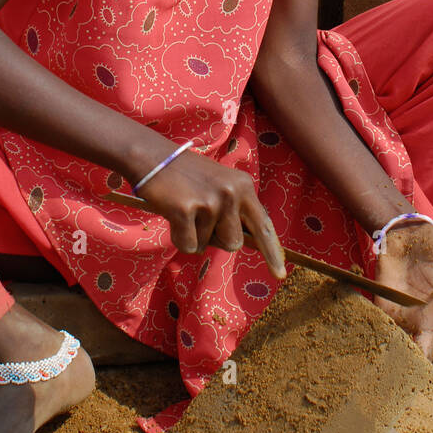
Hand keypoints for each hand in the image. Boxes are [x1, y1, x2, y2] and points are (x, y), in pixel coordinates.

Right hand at [138, 151, 286, 280]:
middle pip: (233, 244)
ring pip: (206, 246)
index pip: (263, 225)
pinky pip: (187, 245)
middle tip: (199, 215)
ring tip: (185, 210)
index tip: (280, 274)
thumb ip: (235, 211)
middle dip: (215, 238)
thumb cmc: (187, 177)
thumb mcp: (220, 185)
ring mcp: (210, 201)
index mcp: (244, 186)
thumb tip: (244, 243)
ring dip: (194, 235)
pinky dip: (178, 237)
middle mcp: (231, 193)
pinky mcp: (186, 210)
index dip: (272, 252)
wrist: (153, 157)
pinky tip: (173, 214)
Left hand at [368, 221, 432, 397]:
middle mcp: (426, 318)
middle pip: (425, 351)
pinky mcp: (384, 302)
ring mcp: (404, 312)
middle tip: (415, 387)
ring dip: (397, 355)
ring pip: (401, 342)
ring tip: (392, 373)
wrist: (409, 231)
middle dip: (420, 367)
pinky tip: (373, 341)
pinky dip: (377, 332)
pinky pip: (381, 323)